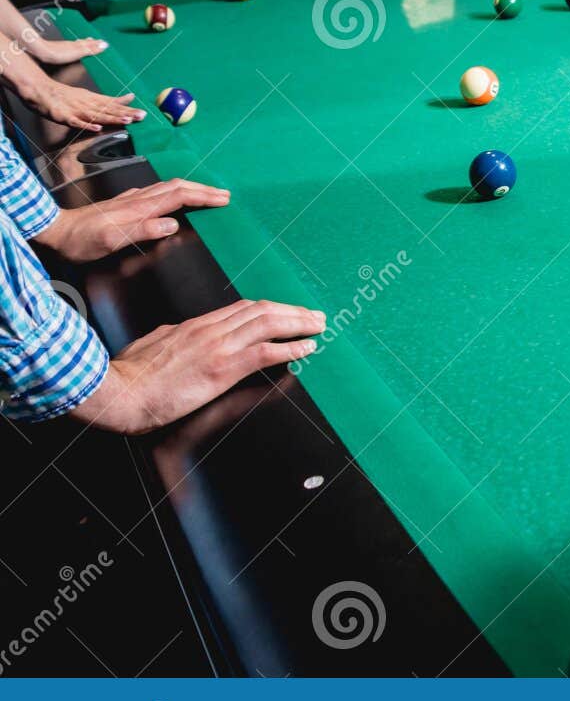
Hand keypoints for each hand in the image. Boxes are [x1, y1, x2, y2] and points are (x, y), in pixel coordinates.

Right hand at [22, 77, 141, 131]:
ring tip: (127, 120)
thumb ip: (111, 99)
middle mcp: (88, 104)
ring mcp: (77, 110)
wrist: (41, 90)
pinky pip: (77, 122)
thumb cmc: (68, 95)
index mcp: (94, 100)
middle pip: (109, 110)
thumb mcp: (92, 95)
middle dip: (126, 114)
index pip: (115, 105)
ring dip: (112, 118)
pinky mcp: (65, 116)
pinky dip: (87, 125)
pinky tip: (97, 128)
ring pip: (97, 115)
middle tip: (141, 116)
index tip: (144, 113)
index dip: (129, 110)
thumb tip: (131, 97)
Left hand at [28, 37, 106, 65]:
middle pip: (85, 42)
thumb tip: (104, 45)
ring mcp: (67, 45)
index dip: (98, 44)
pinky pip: (72, 45)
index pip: (92, 43)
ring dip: (85, 42)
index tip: (105, 43)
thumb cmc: (58, 53)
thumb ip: (91, 49)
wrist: (42, 51)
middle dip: (92, 42)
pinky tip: (74, 45)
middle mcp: (73, 43)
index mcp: (79, 44)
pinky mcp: (60, 48)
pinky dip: (77, 44)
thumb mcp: (79, 52)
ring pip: (79, 43)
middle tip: (99, 41)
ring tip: (89, 41)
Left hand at [36, 179, 229, 261]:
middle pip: (178, 187)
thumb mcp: (110, 241)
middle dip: (203, 189)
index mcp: (139, 208)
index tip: (223, 200)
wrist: (55, 231)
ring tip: (207, 194)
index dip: (203, 197)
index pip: (179, 196)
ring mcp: (131, 199)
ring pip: (168, 187)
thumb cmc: (81, 241)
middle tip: (224, 195)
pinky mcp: (125, 202)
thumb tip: (172, 224)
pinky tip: (176, 196)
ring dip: (192, 188)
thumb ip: (142, 231)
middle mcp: (138, 199)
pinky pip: (158, 191)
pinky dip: (176, 191)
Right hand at [70, 300, 325, 433]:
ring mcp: (218, 347)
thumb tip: (180, 332)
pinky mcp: (222, 368)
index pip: (244, 308)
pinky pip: (265, 352)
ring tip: (318, 327)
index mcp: (196, 325)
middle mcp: (211, 330)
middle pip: (262, 310)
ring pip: (268, 324)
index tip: (289, 310)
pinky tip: (305, 349)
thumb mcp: (153, 342)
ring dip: (299, 324)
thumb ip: (173, 335)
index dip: (272, 308)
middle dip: (293, 311)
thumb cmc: (131, 373)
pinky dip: (290, 348)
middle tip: (315, 316)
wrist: (120, 392)